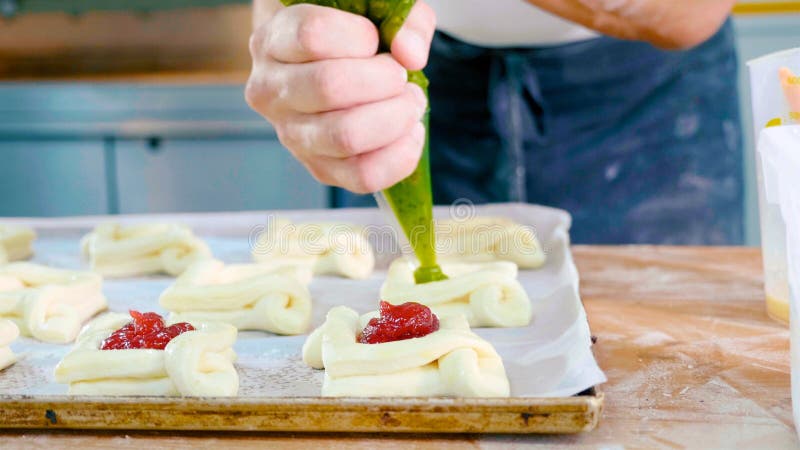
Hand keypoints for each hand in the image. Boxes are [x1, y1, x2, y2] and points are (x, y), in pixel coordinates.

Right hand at [246, 2, 436, 193]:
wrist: (327, 72)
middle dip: (384, 79)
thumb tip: (410, 55)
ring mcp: (291, 136)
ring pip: (345, 136)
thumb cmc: (350, 37)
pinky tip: (411, 132)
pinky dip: (400, 156)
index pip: (312, 35)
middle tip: (402, 75)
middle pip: (329, 87)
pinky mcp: (319, 170)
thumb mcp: (374, 11)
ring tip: (410, 102)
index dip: (359, 36)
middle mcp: (270, 91)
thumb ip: (402, 19)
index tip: (374, 37)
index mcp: (273, 41)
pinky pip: (363, 176)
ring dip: (394, 118)